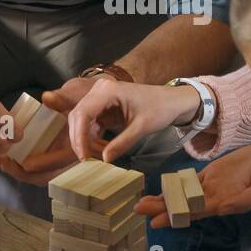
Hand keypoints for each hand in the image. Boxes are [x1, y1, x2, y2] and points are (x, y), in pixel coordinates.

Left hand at [0, 75, 108, 184]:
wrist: (98, 99)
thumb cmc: (88, 94)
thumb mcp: (80, 91)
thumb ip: (65, 96)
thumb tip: (47, 98)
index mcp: (86, 140)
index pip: (65, 158)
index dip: (46, 163)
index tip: (25, 164)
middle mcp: (76, 153)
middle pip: (52, 175)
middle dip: (26, 174)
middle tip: (5, 163)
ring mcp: (66, 156)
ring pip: (45, 175)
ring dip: (23, 173)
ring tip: (2, 162)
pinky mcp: (58, 154)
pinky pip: (42, 168)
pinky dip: (26, 168)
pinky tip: (10, 159)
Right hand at [66, 77, 202, 162]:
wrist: (172, 101)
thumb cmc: (161, 108)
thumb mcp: (142, 127)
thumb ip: (122, 143)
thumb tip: (104, 159)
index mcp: (108, 90)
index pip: (83, 113)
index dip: (79, 136)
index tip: (83, 156)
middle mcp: (100, 90)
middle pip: (78, 116)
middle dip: (79, 139)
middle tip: (85, 160)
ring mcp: (100, 97)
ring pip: (81, 120)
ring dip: (84, 138)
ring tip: (92, 156)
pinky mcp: (103, 106)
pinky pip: (90, 122)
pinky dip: (91, 136)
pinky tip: (99, 148)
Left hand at [134, 142, 250, 228]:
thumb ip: (244, 201)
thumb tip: (223, 210)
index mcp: (225, 203)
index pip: (195, 211)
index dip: (175, 216)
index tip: (156, 222)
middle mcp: (215, 197)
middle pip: (183, 205)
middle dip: (161, 208)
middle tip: (138, 211)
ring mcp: (213, 185)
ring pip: (184, 194)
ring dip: (164, 198)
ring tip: (143, 203)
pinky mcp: (213, 173)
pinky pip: (191, 181)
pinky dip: (177, 185)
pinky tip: (163, 189)